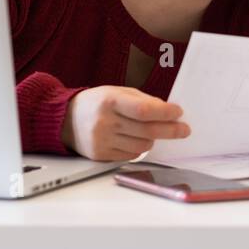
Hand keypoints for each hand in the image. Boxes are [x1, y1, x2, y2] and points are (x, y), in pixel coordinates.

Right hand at [60, 86, 190, 160]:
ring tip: (150, 131)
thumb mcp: (116, 92)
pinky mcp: (101, 156)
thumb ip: (142, 100)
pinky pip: (131, 155)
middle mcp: (104, 122)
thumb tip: (169, 112)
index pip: (144, 110)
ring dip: (153, 139)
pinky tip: (134, 139)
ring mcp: (102, 141)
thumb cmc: (96, 103)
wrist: (64, 120)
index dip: (165, 113)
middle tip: (184, 129)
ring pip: (142, 146)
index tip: (178, 112)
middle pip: (147, 131)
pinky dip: (139, 148)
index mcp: (109, 101)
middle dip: (170, 130)